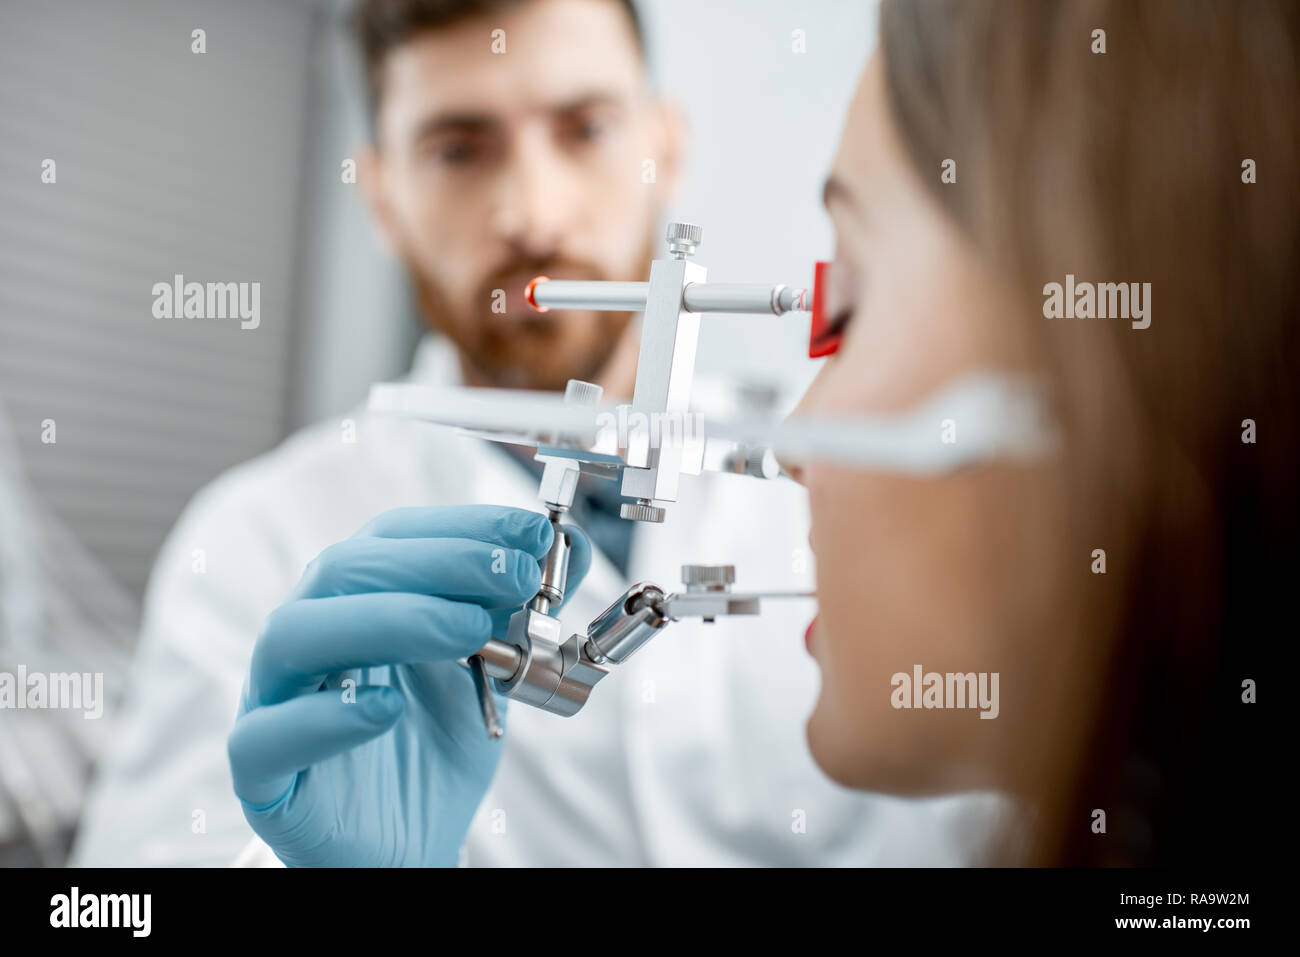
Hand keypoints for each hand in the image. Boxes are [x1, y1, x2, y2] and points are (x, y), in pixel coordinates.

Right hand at [227, 505, 589, 865]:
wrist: (408, 843)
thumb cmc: (432, 748)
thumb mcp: (493, 672)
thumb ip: (522, 611)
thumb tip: (570, 549)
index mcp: (356, 600)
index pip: (392, 537)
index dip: (461, 527)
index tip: (530, 534)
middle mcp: (307, 635)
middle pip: (343, 569)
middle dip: (440, 563)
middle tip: (515, 579)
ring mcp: (274, 700)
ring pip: (294, 634)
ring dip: (391, 619)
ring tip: (470, 632)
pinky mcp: (261, 773)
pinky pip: (267, 737)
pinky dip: (327, 717)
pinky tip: (387, 709)